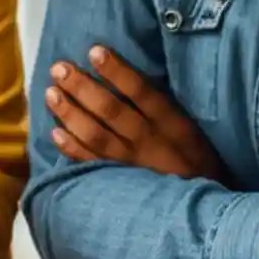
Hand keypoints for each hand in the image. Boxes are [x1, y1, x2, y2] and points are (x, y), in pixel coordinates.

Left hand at [44, 45, 223, 180]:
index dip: (117, 71)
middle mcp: (150, 142)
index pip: (142, 92)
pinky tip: (55, 132)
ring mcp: (133, 164)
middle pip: (111, 111)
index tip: (94, 50)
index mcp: (172, 124)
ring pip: (96, 136)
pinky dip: (72, 148)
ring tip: (51, 93)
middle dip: (82, 87)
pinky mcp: (120, 183)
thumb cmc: (195, 157)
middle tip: (59, 68)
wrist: (207, 207)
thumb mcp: (190, 128)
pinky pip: (92, 164)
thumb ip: (162, 106)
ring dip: (70, 113)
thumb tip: (124, 73)